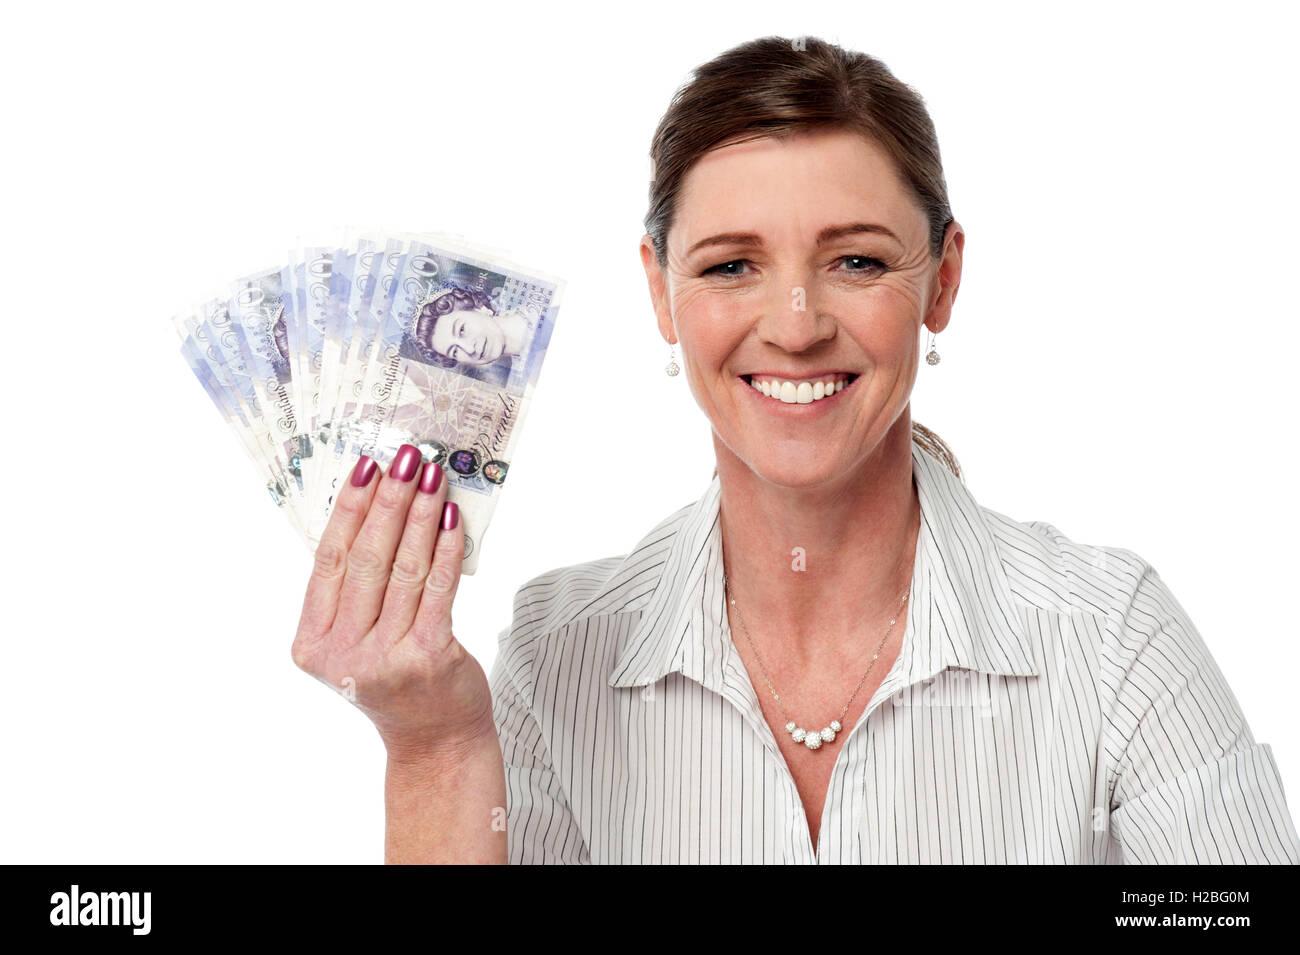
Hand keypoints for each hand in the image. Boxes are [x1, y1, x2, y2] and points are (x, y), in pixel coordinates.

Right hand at [291, 445, 494, 760]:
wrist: (433, 738)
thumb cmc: (396, 676)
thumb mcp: (357, 637)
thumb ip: (354, 589)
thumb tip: (376, 504)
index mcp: (311, 643)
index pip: (328, 560)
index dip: (347, 508)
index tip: (365, 467)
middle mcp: (341, 653)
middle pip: (367, 558)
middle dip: (388, 501)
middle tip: (406, 458)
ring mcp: (383, 659)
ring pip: (404, 568)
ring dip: (420, 515)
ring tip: (434, 476)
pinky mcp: (427, 658)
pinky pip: (439, 589)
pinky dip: (447, 548)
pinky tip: (452, 518)